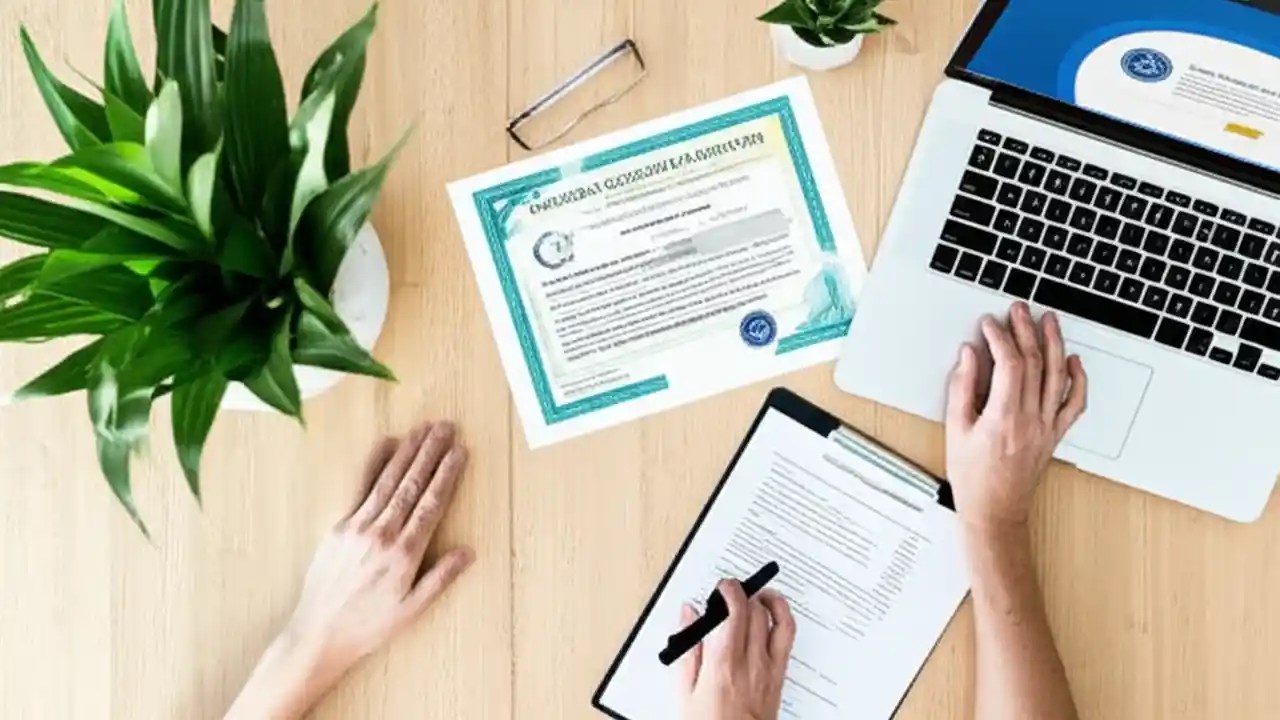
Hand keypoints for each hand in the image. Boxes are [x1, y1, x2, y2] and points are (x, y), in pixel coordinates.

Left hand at [226, 420, 473, 719]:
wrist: (318, 634)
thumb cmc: (368, 627)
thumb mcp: (412, 611)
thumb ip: (440, 579)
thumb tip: (468, 553)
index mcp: (404, 554)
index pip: (431, 504)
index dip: (447, 475)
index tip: (459, 452)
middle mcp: (381, 534)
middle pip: (411, 485)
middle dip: (431, 453)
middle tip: (445, 427)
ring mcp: (357, 527)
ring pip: (388, 481)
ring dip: (407, 453)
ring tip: (422, 430)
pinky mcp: (339, 527)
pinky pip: (360, 488)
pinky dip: (374, 465)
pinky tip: (385, 446)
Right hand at [677, 581, 796, 719]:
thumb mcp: (684, 691)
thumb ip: (686, 648)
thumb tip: (687, 615)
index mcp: (723, 664)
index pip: (733, 611)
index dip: (728, 590)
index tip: (720, 588)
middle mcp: (750, 662)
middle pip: (754, 610)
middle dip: (741, 593)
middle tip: (728, 595)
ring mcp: (769, 667)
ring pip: (776, 618)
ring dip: (765, 599)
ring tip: (754, 595)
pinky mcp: (779, 674)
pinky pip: (788, 635)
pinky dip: (783, 616)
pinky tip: (773, 611)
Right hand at [945, 303, 1086, 530]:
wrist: (995, 511)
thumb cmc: (972, 477)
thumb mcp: (955, 429)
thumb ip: (962, 388)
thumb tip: (969, 356)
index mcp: (1003, 417)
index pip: (1009, 364)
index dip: (1000, 338)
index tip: (989, 324)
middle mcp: (1030, 419)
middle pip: (1034, 363)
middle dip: (1026, 331)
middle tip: (1018, 310)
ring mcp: (1047, 426)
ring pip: (1057, 376)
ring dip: (1054, 344)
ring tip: (1048, 321)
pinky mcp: (1055, 434)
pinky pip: (1074, 403)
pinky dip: (1077, 380)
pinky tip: (1073, 361)